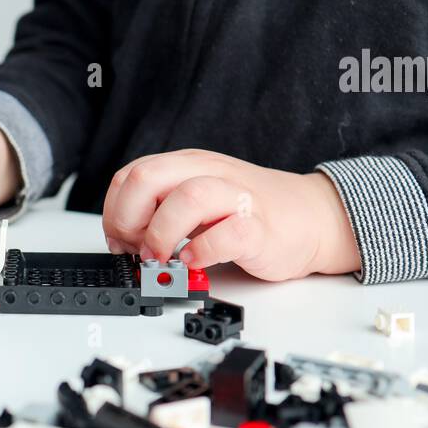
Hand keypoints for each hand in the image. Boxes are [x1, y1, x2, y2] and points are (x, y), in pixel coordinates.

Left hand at [100, 149, 360, 280]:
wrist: (311, 218)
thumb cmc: (249, 213)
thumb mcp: (197, 201)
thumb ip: (161, 212)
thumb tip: (123, 241)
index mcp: (188, 165)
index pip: (130, 177)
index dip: (116, 212)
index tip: (121, 240)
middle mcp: (209, 174)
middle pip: (147, 178)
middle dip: (129, 219)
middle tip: (138, 248)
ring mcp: (236, 198)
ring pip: (186, 197)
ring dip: (162, 234)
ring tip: (163, 258)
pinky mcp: (259, 229)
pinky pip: (226, 234)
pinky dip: (202, 251)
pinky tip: (195, 261)